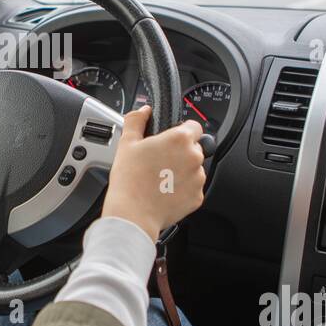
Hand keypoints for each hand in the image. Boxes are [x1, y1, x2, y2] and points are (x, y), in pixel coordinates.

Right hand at [101, 106, 205, 242]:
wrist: (132, 214)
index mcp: (180, 139)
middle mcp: (194, 157)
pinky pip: (193, 188)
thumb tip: (144, 111)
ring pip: (194, 169)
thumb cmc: (129, 179)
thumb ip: (136, 120)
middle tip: (159, 161)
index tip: (171, 139)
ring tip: (160, 178)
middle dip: (180, 152)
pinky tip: (164, 191)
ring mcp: (198, 179)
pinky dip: (182, 189)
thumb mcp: (127, 143)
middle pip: (194, 148)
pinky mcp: (197, 197)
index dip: (181, 130)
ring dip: (182, 170)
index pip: (194, 126)